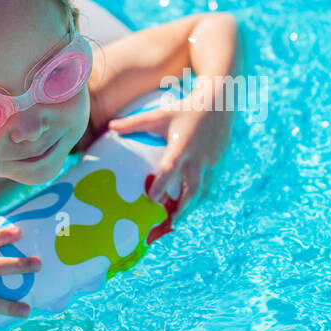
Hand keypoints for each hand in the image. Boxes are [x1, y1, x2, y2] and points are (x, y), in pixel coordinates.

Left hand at [107, 96, 230, 217]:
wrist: (220, 103)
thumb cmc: (185, 109)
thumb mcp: (160, 114)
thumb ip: (135, 122)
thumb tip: (111, 127)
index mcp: (182, 146)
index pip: (170, 169)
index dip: (161, 185)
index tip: (151, 200)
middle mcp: (198, 159)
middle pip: (191, 191)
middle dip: (179, 211)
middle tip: (166, 227)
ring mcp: (211, 164)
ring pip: (201, 194)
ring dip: (189, 211)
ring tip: (174, 225)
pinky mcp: (218, 167)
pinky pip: (208, 189)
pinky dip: (197, 202)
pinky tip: (186, 211)